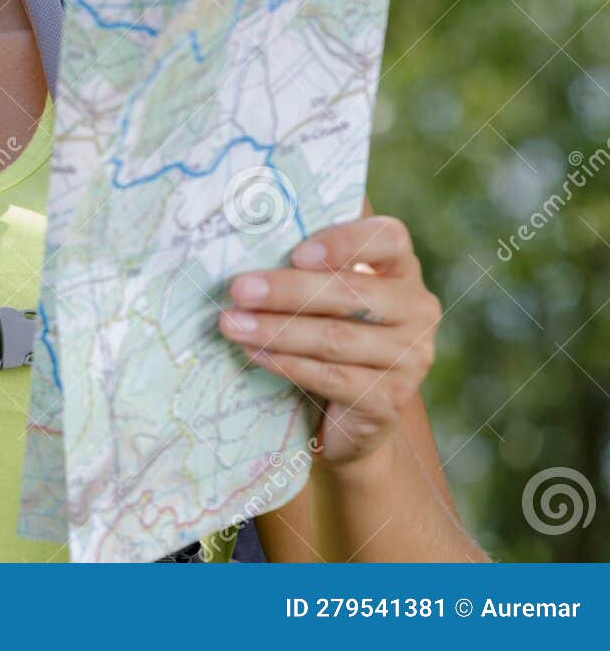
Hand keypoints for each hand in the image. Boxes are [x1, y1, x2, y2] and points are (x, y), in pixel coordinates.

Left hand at [217, 196, 441, 466]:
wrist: (354, 412)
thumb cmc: (330, 331)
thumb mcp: (325, 295)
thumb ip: (306, 266)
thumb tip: (244, 241)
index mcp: (401, 269)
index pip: (388, 238)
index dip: (344, 242)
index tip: (296, 253)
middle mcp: (416, 310)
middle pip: (351, 293)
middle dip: (288, 290)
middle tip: (239, 289)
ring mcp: (410, 357)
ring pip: (336, 338)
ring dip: (276, 330)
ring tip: (232, 324)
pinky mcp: (390, 398)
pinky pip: (331, 377)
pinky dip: (286, 363)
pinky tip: (254, 353)